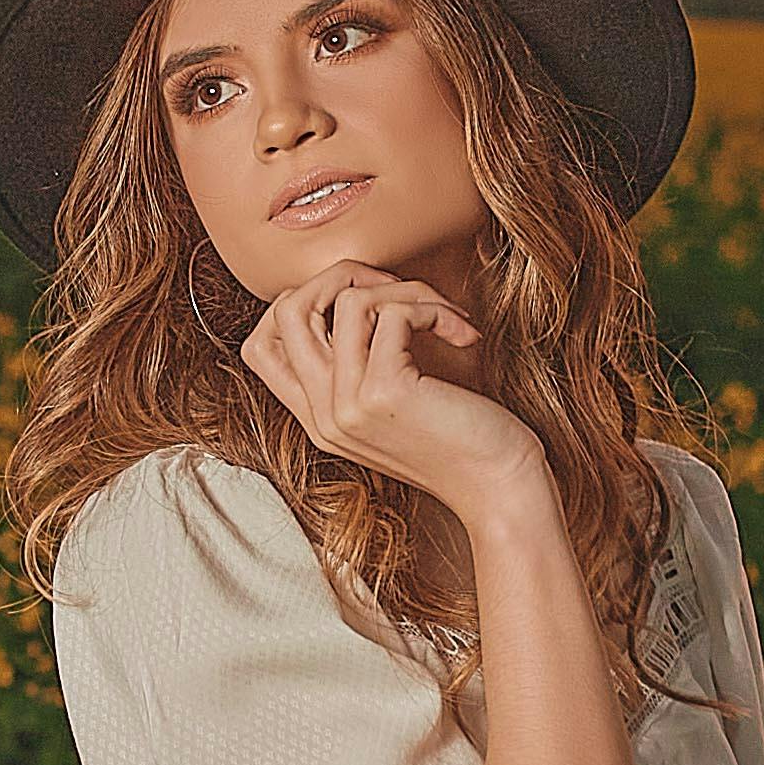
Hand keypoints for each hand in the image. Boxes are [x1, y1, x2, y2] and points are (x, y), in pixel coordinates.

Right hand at [237, 260, 546, 515]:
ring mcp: (346, 405)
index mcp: (319, 419)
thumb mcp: (399, 396)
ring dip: (405, 290)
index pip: (261, 345)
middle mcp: (322, 415)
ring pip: (347, 301)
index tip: (370, 301)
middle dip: (344, 276)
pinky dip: (433, 309)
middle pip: (286, 310)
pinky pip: (392, 313)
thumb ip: (365, 357)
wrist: (502, 488)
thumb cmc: (466, 435)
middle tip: (399, 289)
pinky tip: (463, 334)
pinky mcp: (383, 393)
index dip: (306, 301)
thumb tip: (358, 282)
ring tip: (446, 315)